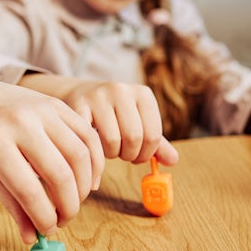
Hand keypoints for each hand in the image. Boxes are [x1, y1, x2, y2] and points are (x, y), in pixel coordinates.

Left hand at [0, 69, 104, 242]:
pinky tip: (87, 179)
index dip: (44, 217)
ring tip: (74, 201)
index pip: (28, 190)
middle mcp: (21, 123)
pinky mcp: (59, 104)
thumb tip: (32, 237)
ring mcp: (43, 110)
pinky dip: (94, 162)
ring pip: (80, 155)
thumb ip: (12, 204)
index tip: (48, 230)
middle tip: (64, 219)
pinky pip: (87, 136)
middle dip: (69, 206)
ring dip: (84, 187)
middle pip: (61, 174)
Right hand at [20, 74, 178, 166]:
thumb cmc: (116, 116)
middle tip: (123, 155)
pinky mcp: (78, 105)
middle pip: (134, 138)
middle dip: (129, 155)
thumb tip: (173, 161)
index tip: (138, 156)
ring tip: (108, 148)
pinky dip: (92, 153)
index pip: (153, 135)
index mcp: (143, 93)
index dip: (147, 154)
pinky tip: (92, 152)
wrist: (81, 96)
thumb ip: (157, 143)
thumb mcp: (139, 123)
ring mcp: (98, 96)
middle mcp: (122, 90)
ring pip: (111, 141)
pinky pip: (89, 140)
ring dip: (110, 154)